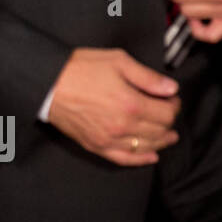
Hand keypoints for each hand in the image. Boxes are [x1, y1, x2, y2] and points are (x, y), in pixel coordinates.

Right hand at [46, 48, 179, 165]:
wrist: (47, 83)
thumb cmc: (78, 69)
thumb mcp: (116, 61)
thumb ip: (147, 76)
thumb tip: (170, 88)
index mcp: (132, 103)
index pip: (167, 113)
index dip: (174, 105)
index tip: (171, 98)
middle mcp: (124, 126)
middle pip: (160, 131)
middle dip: (169, 121)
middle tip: (167, 112)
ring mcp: (109, 139)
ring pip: (147, 147)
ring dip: (161, 141)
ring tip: (168, 135)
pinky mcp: (96, 145)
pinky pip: (124, 159)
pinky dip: (141, 160)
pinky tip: (150, 156)